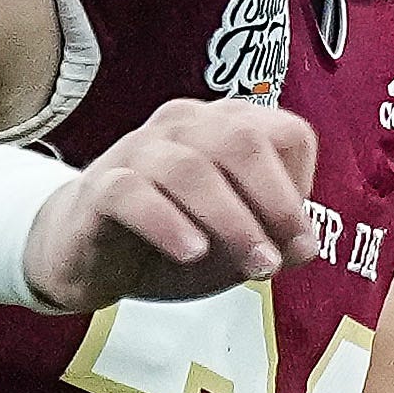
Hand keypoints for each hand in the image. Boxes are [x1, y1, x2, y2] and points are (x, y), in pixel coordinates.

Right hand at [28, 97, 322, 308]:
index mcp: (226, 127)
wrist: (88, 253)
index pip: (285, 133)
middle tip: (282, 257)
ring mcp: (139, 150)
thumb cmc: (172, 235)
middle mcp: (184, 126)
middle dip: (274, 203)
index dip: (302, 185)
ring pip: (190, 168)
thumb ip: (275, 239)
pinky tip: (192, 253)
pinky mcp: (101, 185)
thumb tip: (305, 247)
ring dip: (232, 221)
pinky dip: (168, 223)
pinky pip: (133, 192)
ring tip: (254, 266)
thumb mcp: (237, 241)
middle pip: (241, 141)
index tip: (299, 237)